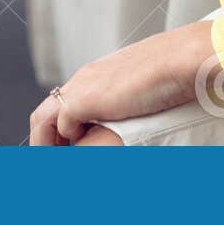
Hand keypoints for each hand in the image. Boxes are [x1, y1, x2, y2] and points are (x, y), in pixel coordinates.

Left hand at [28, 20, 215, 145]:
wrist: (181, 57)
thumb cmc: (174, 70)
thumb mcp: (147, 87)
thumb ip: (132, 99)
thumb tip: (141, 113)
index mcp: (96, 75)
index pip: (63, 104)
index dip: (60, 132)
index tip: (68, 151)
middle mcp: (84, 80)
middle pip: (45, 113)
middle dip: (45, 142)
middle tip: (55, 163)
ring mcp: (82, 88)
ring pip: (42, 119)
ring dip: (46, 145)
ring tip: (56, 166)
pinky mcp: (85, 99)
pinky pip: (59, 125)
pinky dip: (62, 143)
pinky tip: (77, 150)